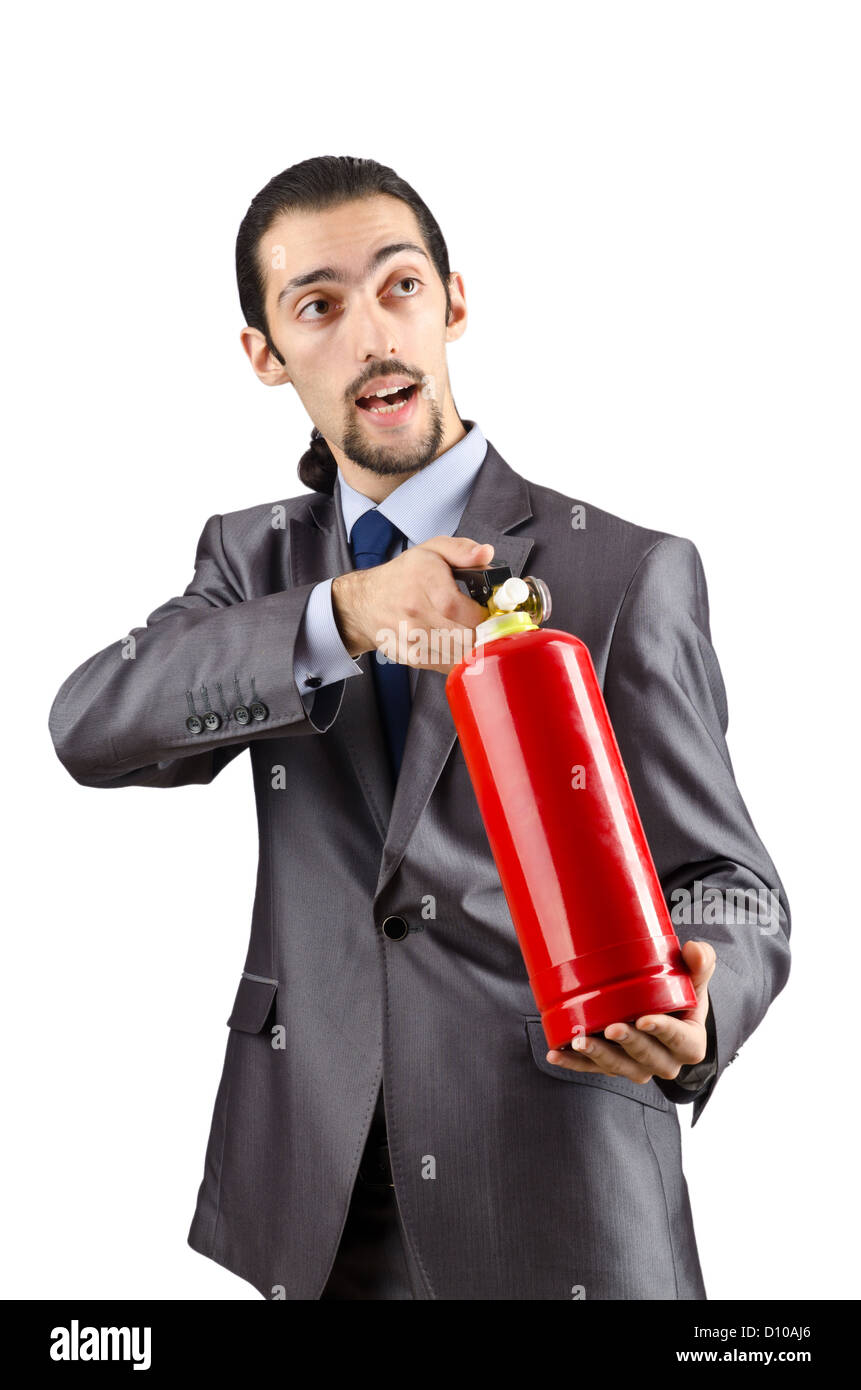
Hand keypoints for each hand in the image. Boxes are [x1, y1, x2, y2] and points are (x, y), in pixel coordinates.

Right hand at [332, 536, 494, 674]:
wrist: (365, 604)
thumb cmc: (403, 576)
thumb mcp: (432, 550)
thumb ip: (463, 550)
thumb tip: (486, 553)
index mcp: (423, 580)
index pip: (458, 608)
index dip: (482, 614)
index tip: (491, 612)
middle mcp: (414, 611)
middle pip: (463, 635)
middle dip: (484, 632)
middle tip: (489, 623)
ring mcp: (412, 637)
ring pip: (458, 653)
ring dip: (474, 646)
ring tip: (473, 631)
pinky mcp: (412, 657)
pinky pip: (447, 665)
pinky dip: (459, 657)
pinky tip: (457, 642)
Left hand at [545, 940, 716, 1083]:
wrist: (662, 1010)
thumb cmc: (679, 993)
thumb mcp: (694, 979)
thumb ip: (700, 962)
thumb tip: (694, 950)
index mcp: (689, 1044)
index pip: (681, 1042)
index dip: (663, 1033)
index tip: (644, 1019)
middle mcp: (664, 1061)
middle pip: (646, 1059)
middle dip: (627, 1044)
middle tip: (610, 1028)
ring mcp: (636, 1067)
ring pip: (617, 1067)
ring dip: (597, 1056)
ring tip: (578, 1040)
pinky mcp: (612, 1065)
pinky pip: (591, 1069)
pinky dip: (573, 1063)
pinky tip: (555, 1053)